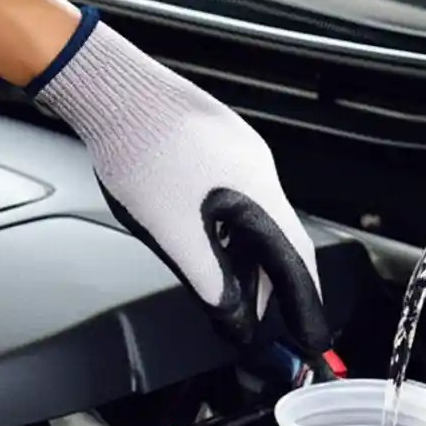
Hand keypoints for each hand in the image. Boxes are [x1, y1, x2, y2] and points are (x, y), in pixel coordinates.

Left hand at [29, 8, 328, 353]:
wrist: (114, 88)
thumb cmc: (138, 151)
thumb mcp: (171, 233)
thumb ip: (208, 281)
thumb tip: (233, 321)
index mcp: (255, 195)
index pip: (294, 262)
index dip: (305, 304)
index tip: (312, 337)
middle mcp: (259, 171)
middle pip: (283, 241)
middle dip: (282, 289)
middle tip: (283, 325)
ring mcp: (241, 155)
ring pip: (259, 220)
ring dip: (254, 262)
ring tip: (242, 297)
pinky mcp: (220, 145)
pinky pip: (241, 199)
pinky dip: (237, 234)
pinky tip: (216, 246)